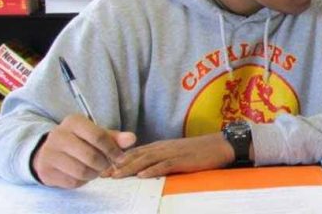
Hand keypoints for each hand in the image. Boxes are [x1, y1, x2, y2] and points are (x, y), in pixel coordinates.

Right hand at [32, 115, 135, 188]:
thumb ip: (115, 137)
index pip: (98, 136)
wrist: (48, 152)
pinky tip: (82, 174)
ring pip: (81, 171)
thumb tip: (132, 139)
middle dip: (104, 164)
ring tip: (95, 169)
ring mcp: (49, 154)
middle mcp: (58, 135)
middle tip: (106, 165)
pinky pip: (72, 182)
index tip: (121, 158)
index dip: (113, 149)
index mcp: (73, 122)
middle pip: (91, 156)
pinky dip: (82, 181)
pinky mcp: (46, 171)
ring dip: (94, 174)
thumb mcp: (96, 134)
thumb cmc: (79, 141)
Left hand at [108, 132, 233, 178]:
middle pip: (136, 155)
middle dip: (117, 165)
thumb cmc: (198, 152)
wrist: (219, 145)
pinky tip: (143, 176)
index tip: (102, 170)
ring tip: (116, 176)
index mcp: (160, 146)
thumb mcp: (175, 154)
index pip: (134, 152)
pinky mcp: (183, 159)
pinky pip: (165, 164)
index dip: (117, 160)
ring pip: (147, 159)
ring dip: (130, 167)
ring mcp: (172, 152)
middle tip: (102, 174)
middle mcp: (162, 147)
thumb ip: (159, 159)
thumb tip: (143, 170)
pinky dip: (153, 170)